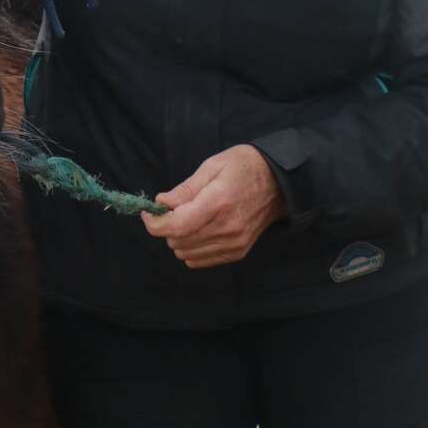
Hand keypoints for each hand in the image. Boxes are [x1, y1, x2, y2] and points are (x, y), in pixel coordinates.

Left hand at [141, 145, 286, 268]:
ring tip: (189, 218)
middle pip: (178, 242)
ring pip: (186, 254)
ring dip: (178, 238)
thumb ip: (185, 189)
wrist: (279, 182)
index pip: (177, 226)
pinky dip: (192, 248)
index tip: (148, 213)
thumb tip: (161, 204)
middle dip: (166, 227)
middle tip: (172, 209)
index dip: (155, 224)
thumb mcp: (212, 166)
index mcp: (219, 202)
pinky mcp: (238, 252)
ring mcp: (234, 243)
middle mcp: (227, 228)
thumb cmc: (243, 167)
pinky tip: (199, 230)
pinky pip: (200, 260)